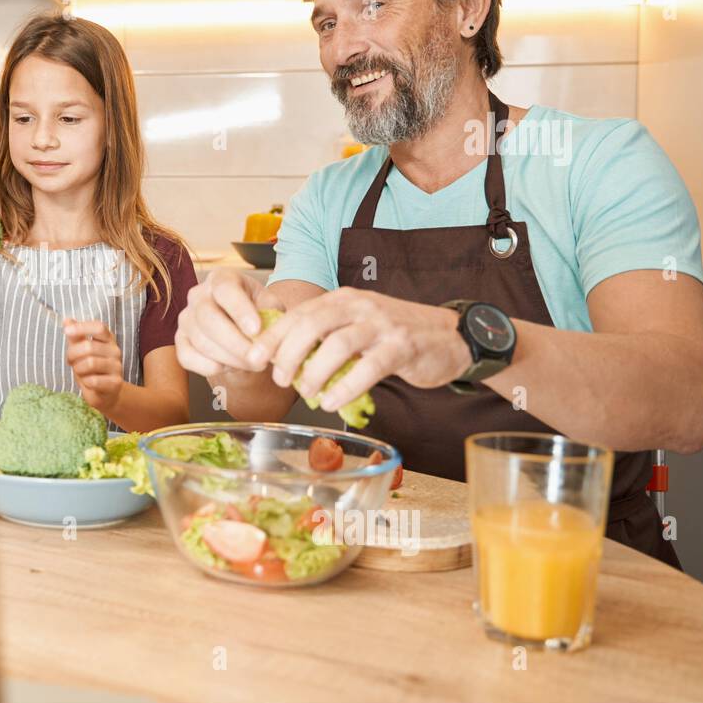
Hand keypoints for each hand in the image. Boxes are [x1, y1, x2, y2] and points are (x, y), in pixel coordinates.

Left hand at [64, 318, 123, 412]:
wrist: (104, 394)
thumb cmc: (91, 370)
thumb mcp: (80, 351)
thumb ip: (75, 336)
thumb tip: (66, 320)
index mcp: (108, 339)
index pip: (99, 327)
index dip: (82, 328)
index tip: (67, 332)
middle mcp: (116, 351)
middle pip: (88, 346)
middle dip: (72, 354)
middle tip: (70, 361)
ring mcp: (117, 367)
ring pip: (90, 363)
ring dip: (78, 369)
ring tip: (80, 372)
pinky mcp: (116, 382)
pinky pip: (93, 380)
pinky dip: (85, 382)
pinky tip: (88, 383)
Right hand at [173, 269, 267, 377]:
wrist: (243, 327)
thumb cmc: (258, 312)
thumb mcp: (270, 307)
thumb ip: (272, 317)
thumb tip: (269, 338)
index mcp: (221, 278)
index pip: (225, 289)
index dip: (240, 310)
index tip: (256, 330)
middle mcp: (198, 295)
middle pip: (208, 317)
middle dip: (235, 342)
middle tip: (258, 359)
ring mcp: (185, 318)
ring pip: (200, 340)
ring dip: (229, 358)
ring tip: (252, 365)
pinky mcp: (180, 340)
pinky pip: (186, 357)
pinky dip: (208, 367)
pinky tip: (228, 367)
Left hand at [245, 287, 472, 408]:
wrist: (450, 338)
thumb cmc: (395, 336)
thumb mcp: (356, 327)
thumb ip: (325, 338)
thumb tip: (283, 363)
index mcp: (342, 300)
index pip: (297, 314)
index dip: (271, 337)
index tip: (252, 359)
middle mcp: (358, 306)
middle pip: (310, 325)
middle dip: (287, 354)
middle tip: (281, 380)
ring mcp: (381, 325)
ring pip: (336, 345)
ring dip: (315, 372)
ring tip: (307, 393)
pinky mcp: (402, 347)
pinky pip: (368, 368)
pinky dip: (346, 387)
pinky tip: (333, 402)